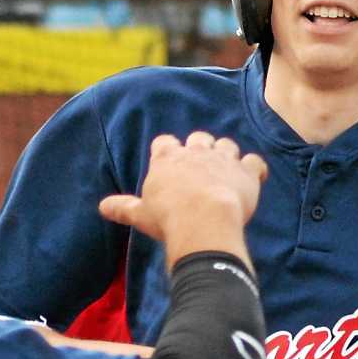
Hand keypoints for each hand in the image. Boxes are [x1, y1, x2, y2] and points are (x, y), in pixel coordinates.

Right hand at [99, 132, 267, 262]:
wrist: (203, 220)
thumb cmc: (168, 217)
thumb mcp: (140, 213)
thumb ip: (123, 207)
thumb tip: (102, 207)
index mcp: (167, 159)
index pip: (165, 143)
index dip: (169, 151)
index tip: (171, 163)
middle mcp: (196, 153)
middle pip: (198, 138)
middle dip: (200, 149)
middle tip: (200, 169)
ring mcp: (223, 160)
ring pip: (226, 145)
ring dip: (226, 154)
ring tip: (225, 171)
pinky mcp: (246, 172)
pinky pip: (255, 161)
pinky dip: (255, 168)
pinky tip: (254, 178)